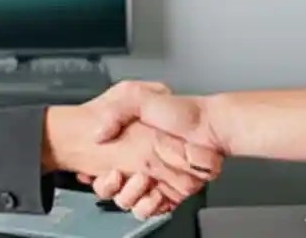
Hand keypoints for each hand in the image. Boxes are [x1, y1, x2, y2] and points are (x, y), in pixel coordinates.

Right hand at [79, 92, 225, 211]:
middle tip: (119, 174)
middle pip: (111, 187)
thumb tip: (98, 134)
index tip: (95, 171)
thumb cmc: (180, 111)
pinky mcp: (168, 193)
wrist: (210, 127)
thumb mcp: (139, 97)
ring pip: (128, 200)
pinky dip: (149, 205)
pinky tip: (153, 193)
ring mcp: (153, 179)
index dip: (95, 171)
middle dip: (110, 186)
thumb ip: (115, 111)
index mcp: (128, 142)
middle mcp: (138, 163)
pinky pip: (149, 208)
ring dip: (130, 195)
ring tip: (141, 180)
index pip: (100, 165)